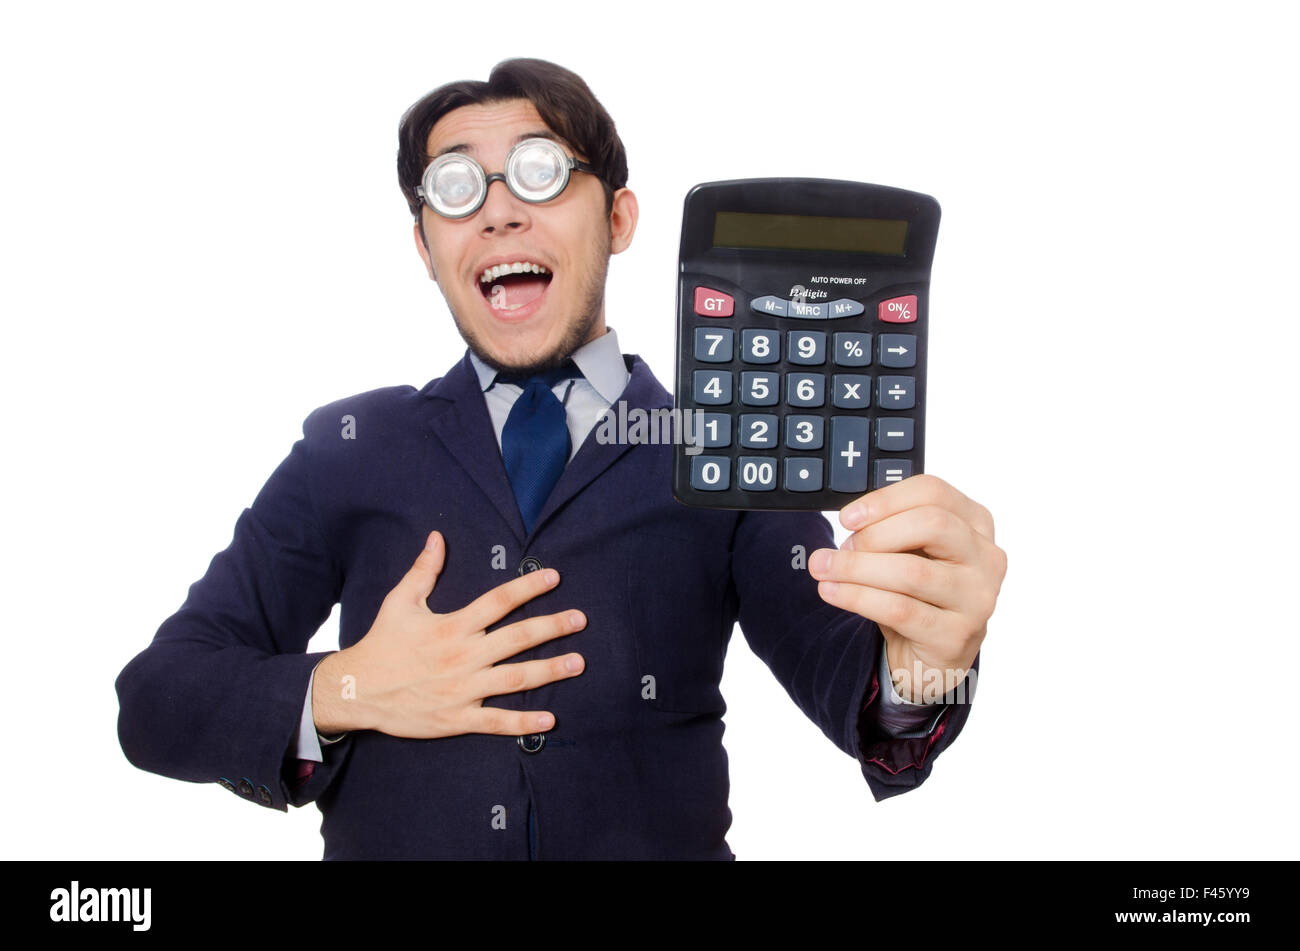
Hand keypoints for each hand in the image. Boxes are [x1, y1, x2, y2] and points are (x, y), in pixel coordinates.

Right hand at [312, 531, 585, 737]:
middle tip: (581, 619)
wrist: (356, 690)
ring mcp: (463, 690)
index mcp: (452, 626)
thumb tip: (437, 537)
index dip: (528, 587)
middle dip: (553, 627)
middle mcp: (463, 656)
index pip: (498, 601)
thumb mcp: (399, 601)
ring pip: (515, 679)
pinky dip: (523, 722)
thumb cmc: (381, 643)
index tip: (554, 577)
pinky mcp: (457, 718)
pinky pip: (496, 722)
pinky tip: (550, 719)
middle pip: (517, 638)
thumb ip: (424, 570)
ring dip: (550, 671)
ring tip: (578, 662)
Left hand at [808, 474, 1005, 702]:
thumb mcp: (911, 552)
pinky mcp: (955, 635)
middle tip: (841, 547)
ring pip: (911, 572)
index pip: (934, 492)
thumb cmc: (920, 593)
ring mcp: (976, 599)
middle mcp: (986, 558)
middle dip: (875, 534)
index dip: (885, 500)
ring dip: (856, 568)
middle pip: (931, 524)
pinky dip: (858, 597)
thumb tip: (851, 521)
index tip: (848, 517)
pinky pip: (899, 609)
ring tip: (822, 568)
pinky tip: (833, 592)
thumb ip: (892, 529)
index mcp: (976, 524)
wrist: (932, 657)